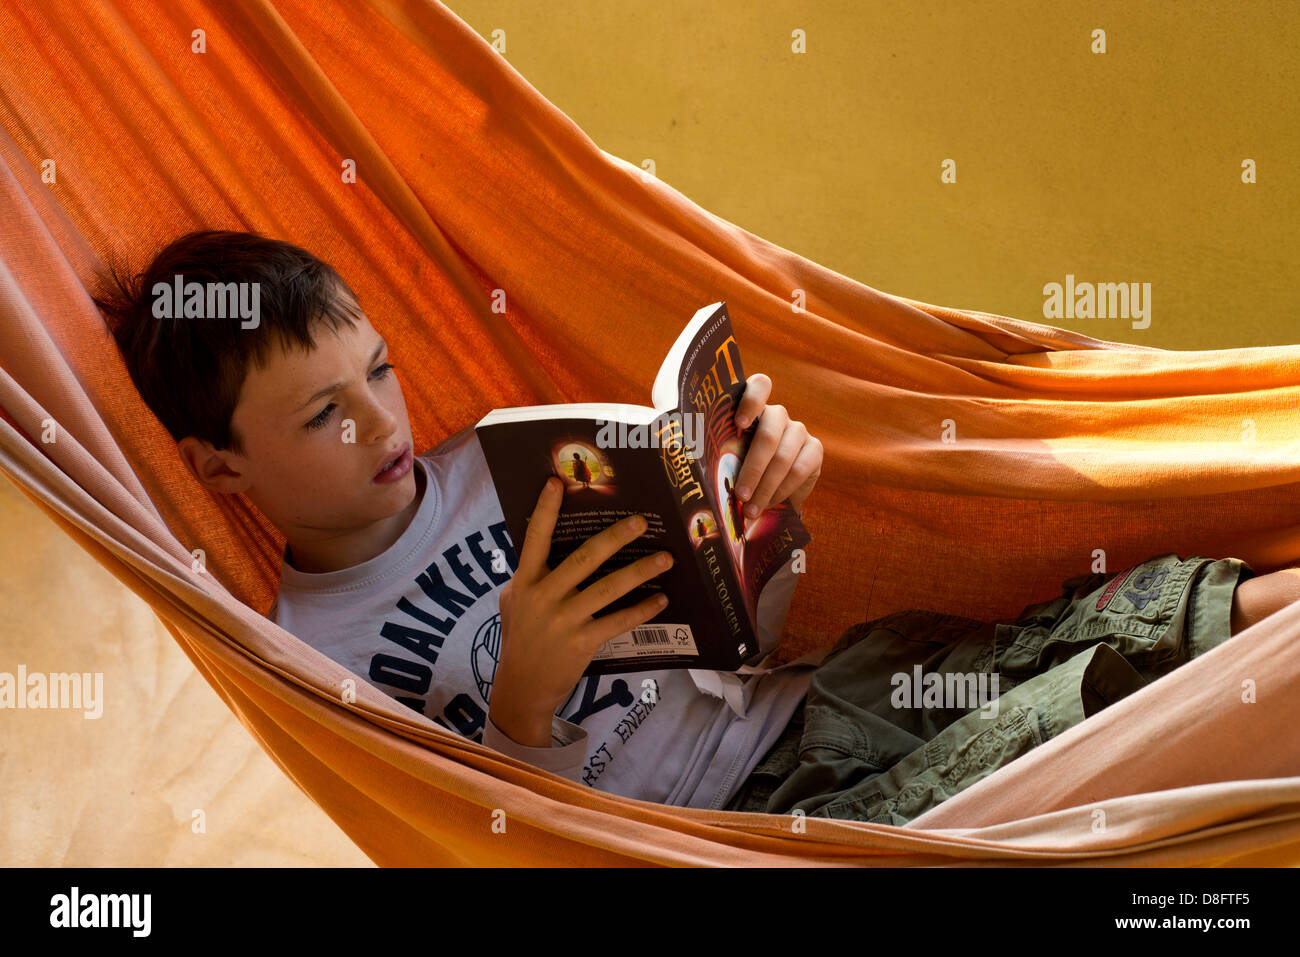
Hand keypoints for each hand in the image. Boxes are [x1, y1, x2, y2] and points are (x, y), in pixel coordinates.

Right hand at [491, 477, 673, 746]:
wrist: (522, 687)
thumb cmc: (520, 638)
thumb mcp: (514, 602)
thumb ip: (528, 575)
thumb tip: (545, 546)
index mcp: (525, 581)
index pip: (535, 538)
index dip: (545, 510)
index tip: (557, 482)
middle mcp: (544, 595)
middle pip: (585, 558)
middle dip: (616, 537)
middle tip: (642, 521)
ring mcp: (564, 619)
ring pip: (609, 588)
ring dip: (641, 571)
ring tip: (666, 557)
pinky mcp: (582, 642)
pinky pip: (618, 620)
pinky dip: (642, 609)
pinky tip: (661, 600)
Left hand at [732, 372, 821, 518]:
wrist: (771, 489)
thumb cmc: (739, 468)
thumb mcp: (729, 458)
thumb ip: (721, 456)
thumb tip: (699, 472)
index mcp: (752, 408)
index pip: (760, 386)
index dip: (751, 400)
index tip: (738, 423)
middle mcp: (777, 415)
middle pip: (768, 434)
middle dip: (752, 468)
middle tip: (740, 494)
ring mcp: (798, 430)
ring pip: (783, 457)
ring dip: (765, 487)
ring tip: (751, 508)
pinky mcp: (814, 449)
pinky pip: (799, 470)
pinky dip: (781, 490)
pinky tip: (769, 503)